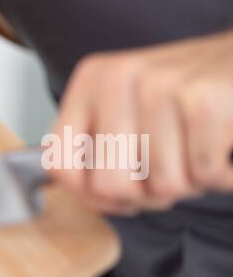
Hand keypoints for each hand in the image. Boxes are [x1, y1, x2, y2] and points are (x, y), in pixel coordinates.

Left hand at [46, 29, 232, 215]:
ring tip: (200, 150)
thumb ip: (100, 153)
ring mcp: (160, 85)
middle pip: (110, 185)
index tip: (123, 192)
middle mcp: (119, 77)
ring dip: (191, 182)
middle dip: (148, 196)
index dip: (93, 197)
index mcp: (92, 81)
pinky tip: (223, 148)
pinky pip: (203, 175)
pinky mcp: (202, 99)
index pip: (60, 165)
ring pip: (163, 185)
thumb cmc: (187, 98)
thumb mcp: (131, 112)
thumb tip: (92, 199)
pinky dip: (221, 176)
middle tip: (172, 171)